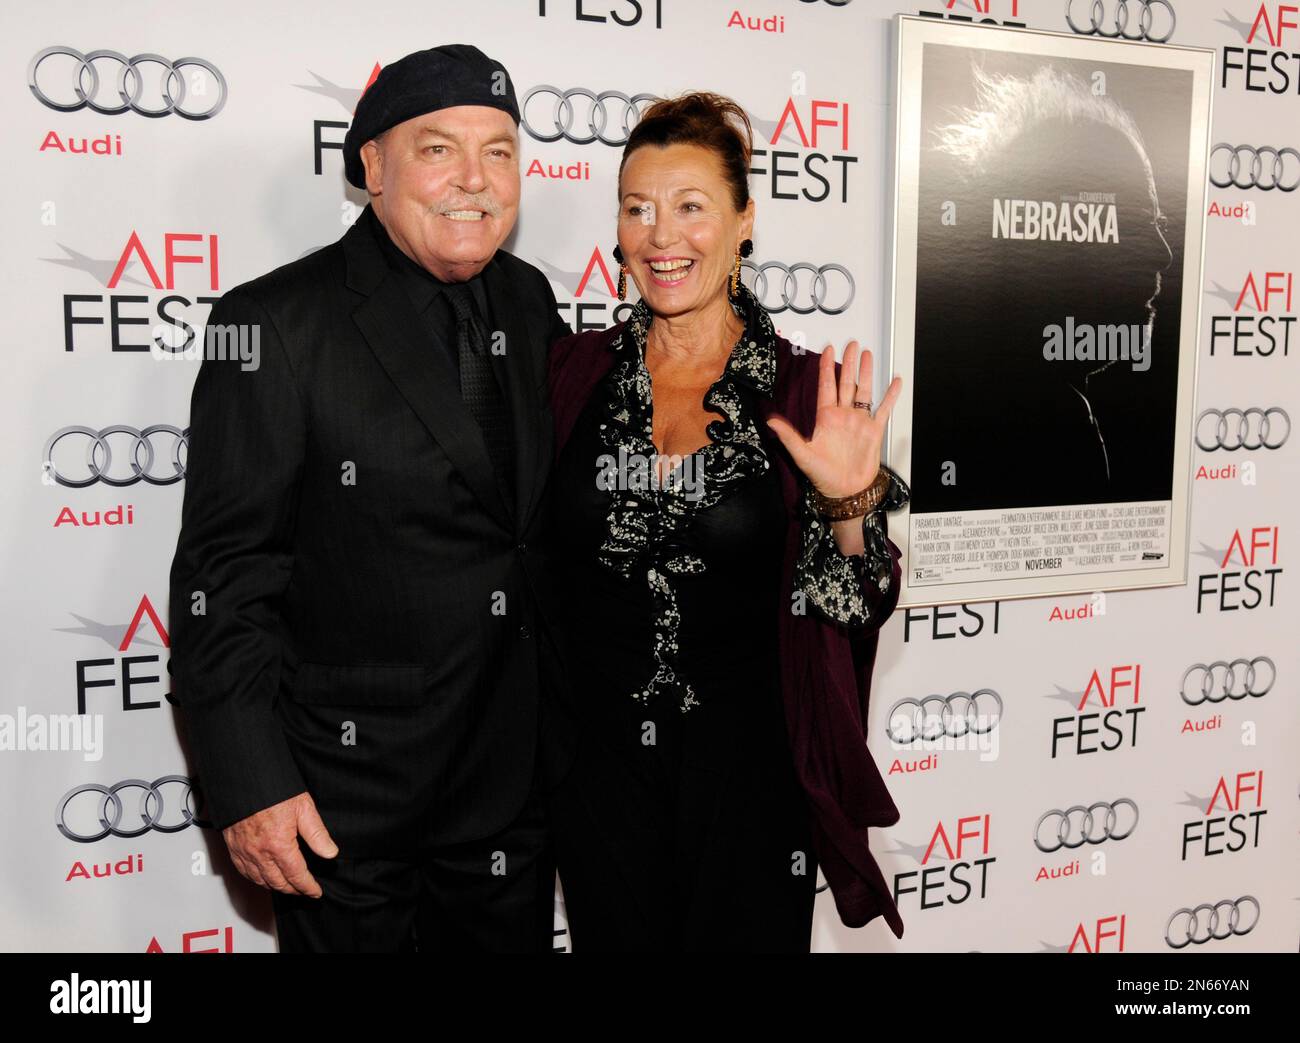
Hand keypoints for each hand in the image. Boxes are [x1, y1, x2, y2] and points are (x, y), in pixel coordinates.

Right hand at [222, 791, 337, 897]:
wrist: (244, 780)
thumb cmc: (272, 790)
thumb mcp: (303, 808)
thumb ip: (317, 834)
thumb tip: (330, 853)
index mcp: (278, 845)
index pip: (296, 875)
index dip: (307, 887)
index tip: (315, 892)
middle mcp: (259, 853)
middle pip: (278, 882)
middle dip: (293, 889)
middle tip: (304, 890)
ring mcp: (244, 852)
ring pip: (260, 880)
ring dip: (275, 887)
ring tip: (288, 886)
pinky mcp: (233, 847)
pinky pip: (244, 872)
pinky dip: (256, 879)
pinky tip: (263, 877)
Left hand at [766, 340, 901, 498]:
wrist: (846, 491)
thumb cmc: (824, 476)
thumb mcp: (803, 455)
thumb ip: (789, 436)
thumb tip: (771, 421)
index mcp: (826, 418)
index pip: (826, 386)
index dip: (827, 367)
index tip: (827, 350)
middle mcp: (843, 416)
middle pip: (846, 383)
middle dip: (849, 363)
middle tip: (851, 345)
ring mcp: (859, 421)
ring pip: (864, 391)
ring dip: (866, 373)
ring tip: (868, 355)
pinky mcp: (873, 431)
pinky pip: (883, 409)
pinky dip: (890, 396)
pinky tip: (894, 382)